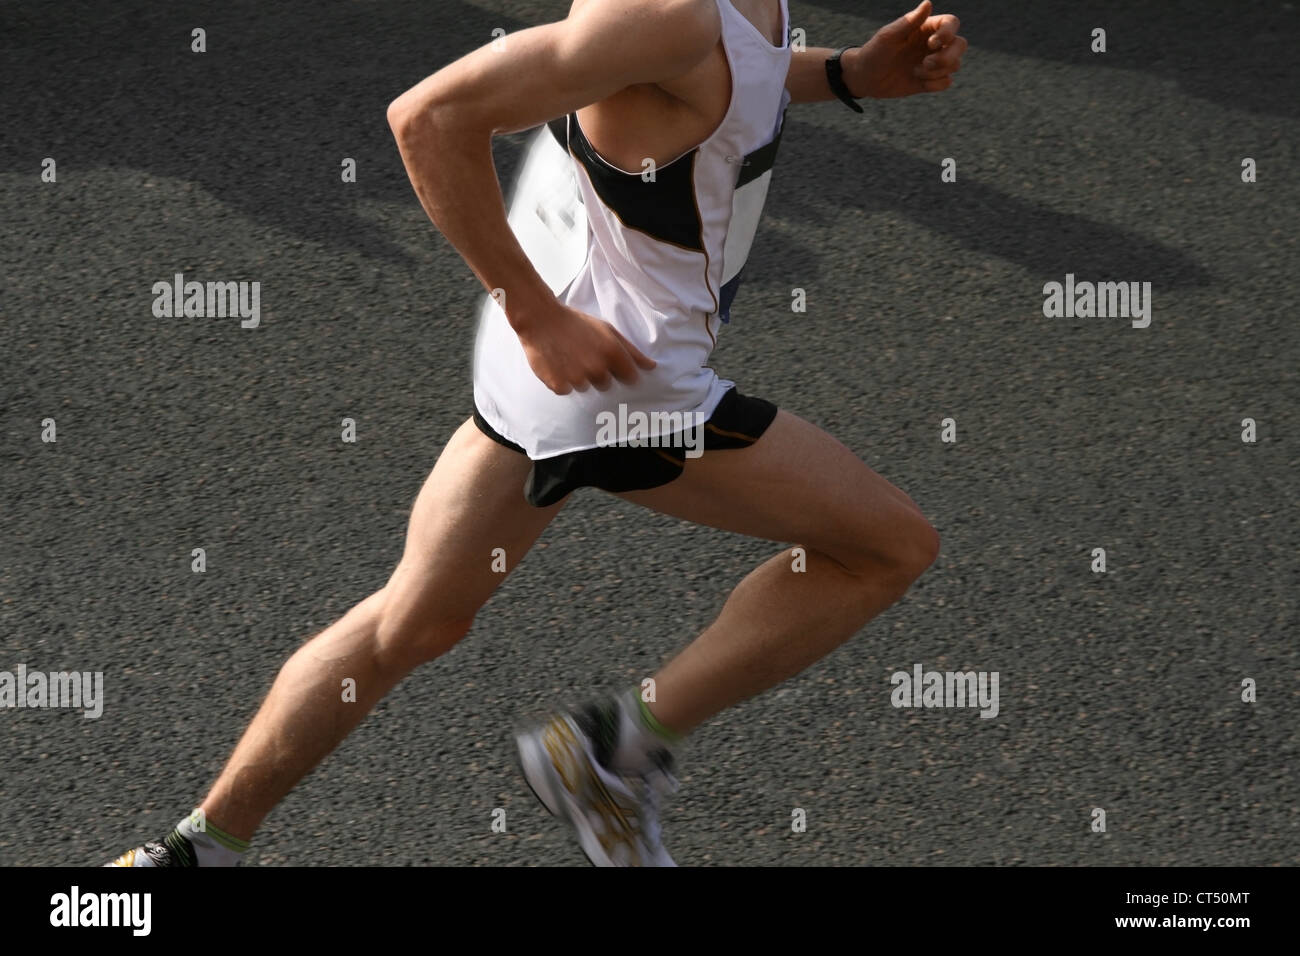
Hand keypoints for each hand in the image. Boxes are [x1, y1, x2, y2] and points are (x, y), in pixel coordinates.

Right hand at [515, 301, 656, 394]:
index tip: (611, 364)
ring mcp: (577, 379)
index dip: (622, 372)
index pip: (630, 379)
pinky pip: (566, 390)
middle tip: (583, 356)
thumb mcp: (607, 330)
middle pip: (606, 386)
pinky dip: (561, 381)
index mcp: (613, 354)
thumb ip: (632, 351)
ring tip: (568, 357)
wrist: (540, 319)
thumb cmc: (576, 322)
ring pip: (585, 388)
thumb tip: (652, 367)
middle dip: (597, 374)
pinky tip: (557, 364)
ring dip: (578, 377)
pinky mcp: (558, 385)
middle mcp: (597, 369)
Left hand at [846, 1, 965, 98]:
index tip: (932, 44)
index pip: (952, 23)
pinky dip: (935, 84)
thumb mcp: (888, 36)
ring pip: (955, 65)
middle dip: (949, 56)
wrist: (864, 78)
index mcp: (926, 28)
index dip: (948, 33)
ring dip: (937, 71)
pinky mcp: (929, 81)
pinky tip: (919, 82)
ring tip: (916, 71)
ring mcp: (933, 63)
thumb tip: (928, 3)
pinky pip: (946, 82)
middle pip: (961, 45)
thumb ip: (909, 21)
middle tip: (927, 63)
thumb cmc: (874, 52)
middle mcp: (933, 44)